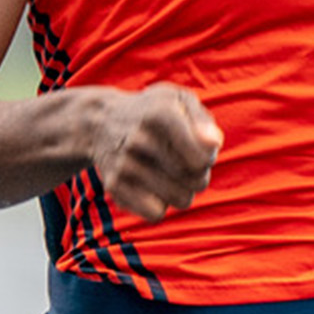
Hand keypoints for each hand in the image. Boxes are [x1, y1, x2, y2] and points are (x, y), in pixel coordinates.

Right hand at [90, 83, 221, 222]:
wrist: (99, 121)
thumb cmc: (152, 111)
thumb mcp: (178, 100)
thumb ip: (202, 120)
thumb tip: (214, 144)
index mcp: (160, 114)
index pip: (201, 159)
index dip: (208, 158)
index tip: (199, 150)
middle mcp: (140, 139)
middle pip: (197, 181)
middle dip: (200, 175)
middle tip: (186, 163)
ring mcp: (125, 164)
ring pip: (181, 200)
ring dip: (184, 191)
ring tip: (172, 174)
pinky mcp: (114, 186)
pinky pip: (156, 214)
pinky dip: (161, 204)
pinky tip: (153, 186)